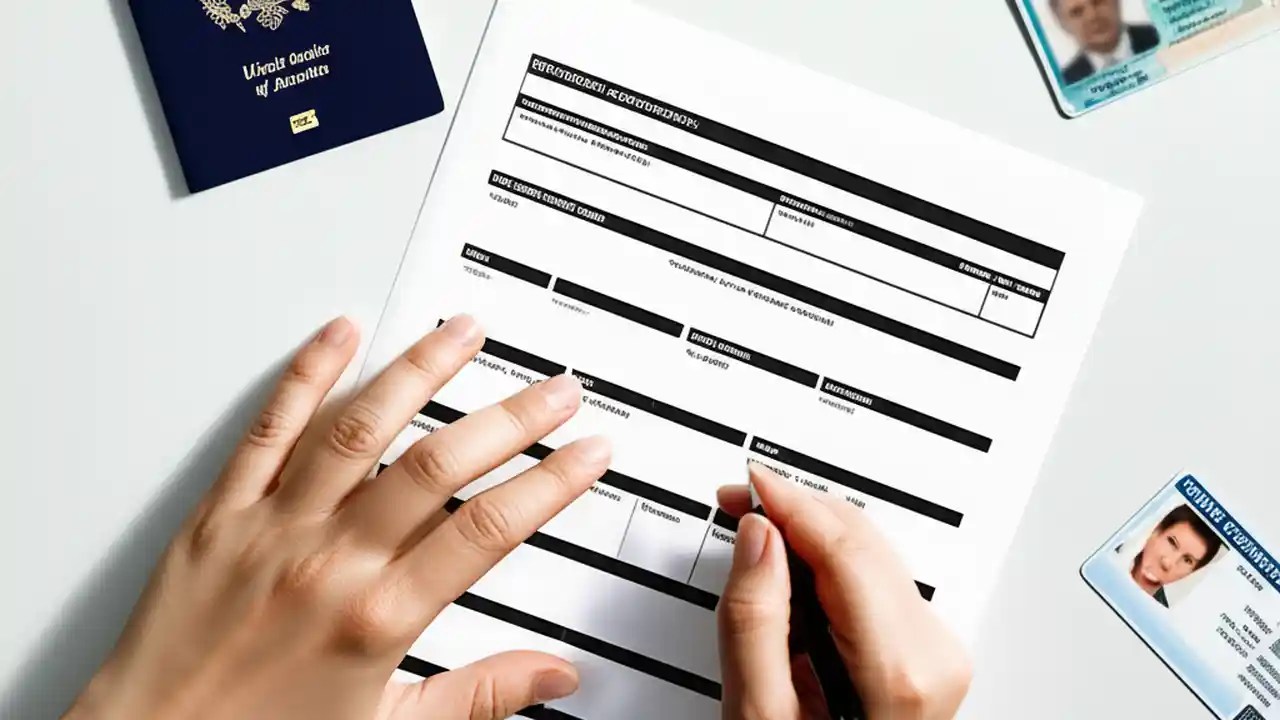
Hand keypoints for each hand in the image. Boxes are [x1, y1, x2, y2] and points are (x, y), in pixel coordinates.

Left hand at [64, 315, 610, 719]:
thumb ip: (479, 696)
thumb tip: (551, 674)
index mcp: (377, 618)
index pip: (488, 530)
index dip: (550, 483)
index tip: (584, 455)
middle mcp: (329, 562)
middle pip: (438, 465)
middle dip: (511, 417)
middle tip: (552, 389)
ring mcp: (272, 529)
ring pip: (359, 429)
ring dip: (419, 372)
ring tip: (462, 334)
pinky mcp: (220, 515)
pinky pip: (268, 432)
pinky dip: (306, 377)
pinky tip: (339, 338)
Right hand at [716, 464, 971, 719]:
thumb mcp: (759, 713)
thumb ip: (755, 619)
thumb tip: (758, 538)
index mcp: (898, 668)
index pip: (843, 545)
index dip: (789, 502)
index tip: (749, 484)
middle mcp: (932, 652)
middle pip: (862, 539)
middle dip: (795, 511)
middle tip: (740, 502)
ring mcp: (937, 651)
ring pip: (870, 553)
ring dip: (811, 536)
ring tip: (756, 537)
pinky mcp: (928, 650)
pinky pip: (875, 580)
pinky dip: (830, 566)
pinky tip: (792, 570)